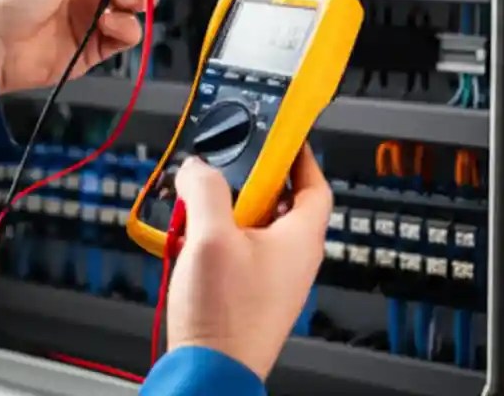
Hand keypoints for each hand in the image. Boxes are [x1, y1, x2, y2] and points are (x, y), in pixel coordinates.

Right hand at [164, 144, 331, 379]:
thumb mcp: (211, 235)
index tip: (278, 133)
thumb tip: (198, 168)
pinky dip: (215, 237)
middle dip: (245, 182)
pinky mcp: (248, 292)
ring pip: (252, 225)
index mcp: (300, 238)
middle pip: (277, 199)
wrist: (210, 370)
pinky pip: (237, 250)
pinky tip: (189, 240)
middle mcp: (291, 257)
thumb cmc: (226, 318)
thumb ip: (205, 189)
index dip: (297, 153)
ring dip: (223, 210)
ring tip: (195, 208)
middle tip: (219, 171)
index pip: (314, 181)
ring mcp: (271, 277)